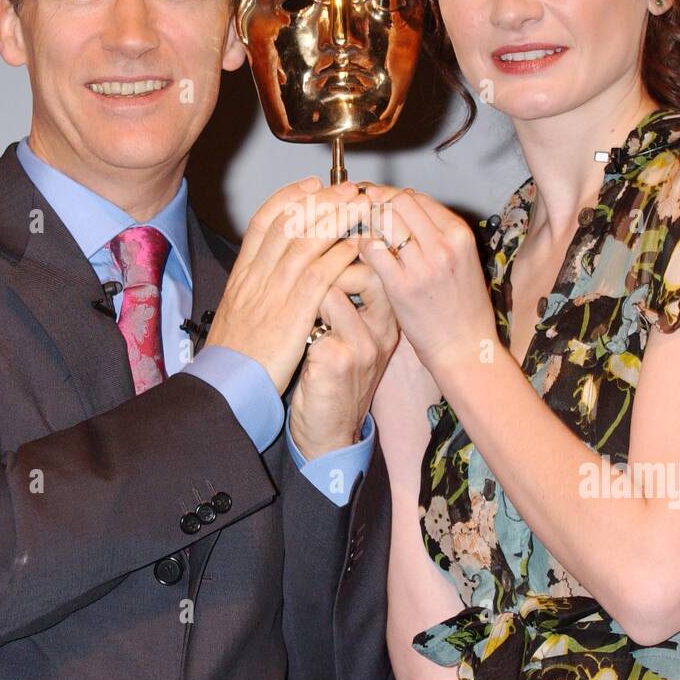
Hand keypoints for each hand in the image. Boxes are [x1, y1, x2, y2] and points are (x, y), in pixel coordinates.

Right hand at [206, 177, 370, 393]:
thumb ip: (255, 287)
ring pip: (306, 242)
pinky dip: (339, 255)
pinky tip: (356, 244)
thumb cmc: (235, 356)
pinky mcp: (292, 314)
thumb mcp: (238, 312)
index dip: (290, 197)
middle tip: (346, 187)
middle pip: (289, 223)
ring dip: (336, 219)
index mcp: (242, 274)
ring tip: (359, 204)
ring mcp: (273, 293)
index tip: (312, 184)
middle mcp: (256, 276)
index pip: (263, 222)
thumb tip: (271, 267)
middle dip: (320, 199)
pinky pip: (319, 275)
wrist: (226, 385)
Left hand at [290, 259, 398, 458]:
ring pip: (329, 288)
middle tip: (304, 273)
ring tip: (299, 312)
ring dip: (305, 293)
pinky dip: (294, 321)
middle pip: (362, 269)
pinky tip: (293, 337)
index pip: (379, 265)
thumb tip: (332, 252)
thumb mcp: (352, 338)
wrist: (327, 435)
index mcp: (386, 321)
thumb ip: (351, 300)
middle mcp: (381, 331)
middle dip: (327, 262)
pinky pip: (309, 317)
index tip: (323, 244)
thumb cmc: (333, 381)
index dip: (349, 247)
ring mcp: (361, 346)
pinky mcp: (335, 361)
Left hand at [357, 187, 498, 373]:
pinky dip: (361, 245)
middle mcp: (443, 245)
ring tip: (356, 228)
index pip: (417, 198)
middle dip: (375, 201)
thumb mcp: (463, 261)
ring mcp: (422, 266)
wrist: (465, 348)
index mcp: (460, 235)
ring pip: (384, 221)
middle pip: (399, 202)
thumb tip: (405, 209)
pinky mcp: (401, 286)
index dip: (390, 193)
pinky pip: (372, 249)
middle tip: (358, 207)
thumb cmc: (462, 308)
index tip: (375, 195)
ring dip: (366, 220)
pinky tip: (359, 252)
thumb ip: (438, 235)